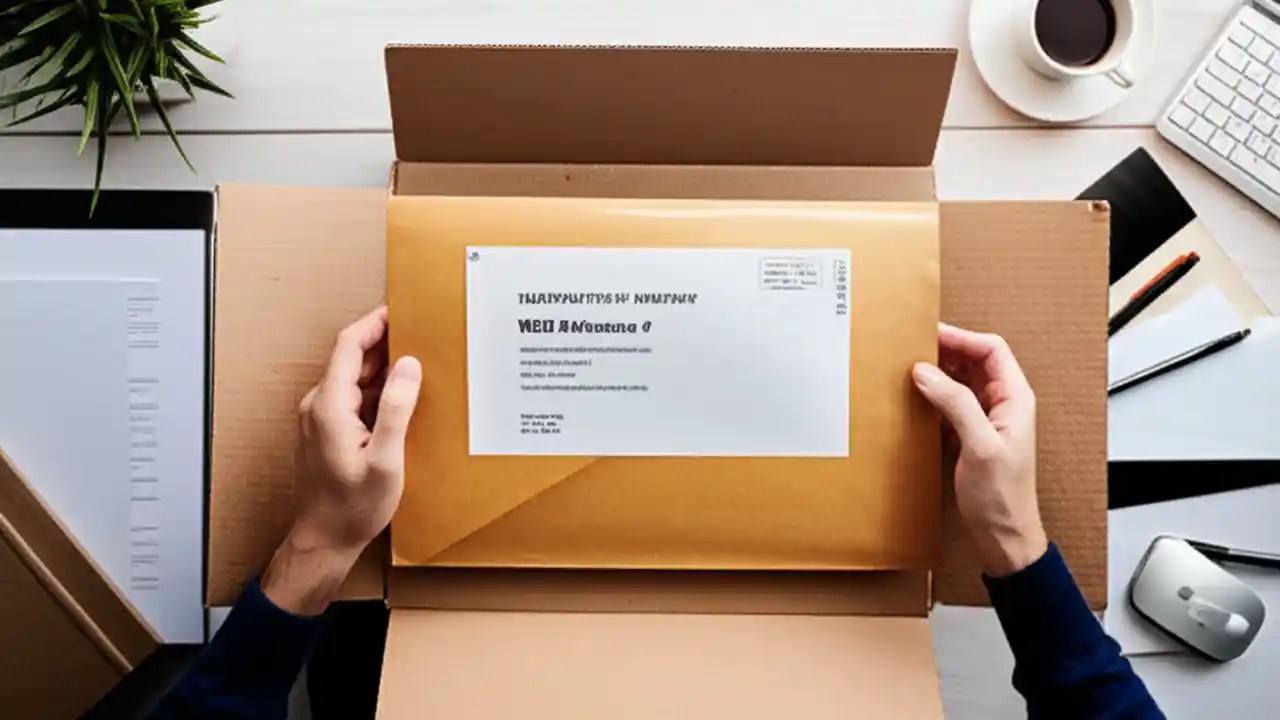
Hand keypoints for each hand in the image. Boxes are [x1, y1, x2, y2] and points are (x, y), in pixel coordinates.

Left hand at [263, 307, 421, 614]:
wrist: (323, 540)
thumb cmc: (353, 508)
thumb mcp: (386, 460)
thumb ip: (397, 409)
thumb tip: (409, 365)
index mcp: (329, 406)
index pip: (348, 346)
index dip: (374, 323)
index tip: (400, 310)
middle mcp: (318, 406)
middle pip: (351, 359)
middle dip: (385, 343)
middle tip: (421, 334)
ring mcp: (320, 419)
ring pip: (353, 378)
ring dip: (383, 368)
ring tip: (419, 362)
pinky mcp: (326, 432)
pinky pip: (352, 398)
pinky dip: (377, 390)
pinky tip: (402, 399)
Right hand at [911, 324, 1046, 577]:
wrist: (1004, 537)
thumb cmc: (1002, 497)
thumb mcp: (979, 446)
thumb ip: (955, 404)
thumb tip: (925, 372)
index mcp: (1015, 399)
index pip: (991, 350)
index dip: (961, 338)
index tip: (929, 334)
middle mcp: (1003, 404)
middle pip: (975, 361)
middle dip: (945, 351)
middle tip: (911, 346)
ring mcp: (986, 419)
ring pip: (961, 381)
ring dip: (937, 373)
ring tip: (908, 368)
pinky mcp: (970, 436)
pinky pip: (950, 404)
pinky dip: (932, 396)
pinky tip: (913, 399)